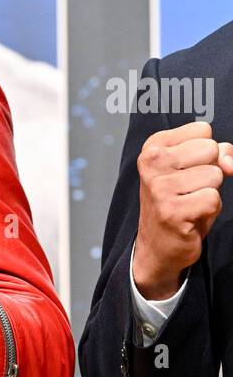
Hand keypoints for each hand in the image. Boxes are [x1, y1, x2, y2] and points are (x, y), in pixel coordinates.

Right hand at [133, 120, 232, 299]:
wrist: (158, 245)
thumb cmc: (178, 203)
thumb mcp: (194, 168)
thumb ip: (217, 153)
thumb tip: (229, 161)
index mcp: (153, 147)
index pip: (202, 130)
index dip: (205, 153)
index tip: (187, 170)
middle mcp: (152, 163)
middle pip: (210, 149)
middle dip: (209, 171)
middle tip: (189, 189)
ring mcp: (160, 187)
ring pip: (215, 175)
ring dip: (209, 192)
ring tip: (189, 203)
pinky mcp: (172, 211)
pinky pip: (213, 199)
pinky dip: (209, 210)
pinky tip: (191, 216)